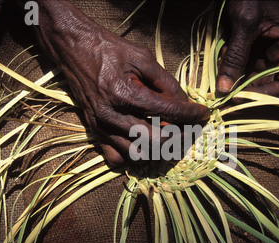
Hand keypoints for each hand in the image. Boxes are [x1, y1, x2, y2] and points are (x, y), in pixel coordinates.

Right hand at [25, 1, 209, 165]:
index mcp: (126, 93)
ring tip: (168, 135)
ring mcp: (102, 127)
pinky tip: (142, 142)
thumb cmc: (110, 50)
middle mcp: (113, 115)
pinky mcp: (95, 132)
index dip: (191, 115)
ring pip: (138, 154)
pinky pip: (116, 158)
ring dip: (158, 149)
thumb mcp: (143, 57)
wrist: (75, 50)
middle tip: (189, 129)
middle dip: (180, 137)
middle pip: (157, 141)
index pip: (169, 113)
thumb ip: (166, 82)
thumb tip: (185, 103)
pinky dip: (133, 155)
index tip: (203, 114)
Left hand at [216, 0, 278, 98]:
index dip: (267, 96)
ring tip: (217, 94)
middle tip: (225, 104)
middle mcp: (277, 56)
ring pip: (250, 84)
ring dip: (234, 90)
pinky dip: (227, 79)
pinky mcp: (245, 56)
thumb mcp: (245, 24)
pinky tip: (216, 80)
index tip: (242, 98)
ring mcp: (260, 57)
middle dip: (247, 96)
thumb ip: (236, 56)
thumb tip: (225, 88)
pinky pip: (238, 74)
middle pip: (267, 89)